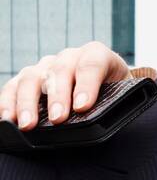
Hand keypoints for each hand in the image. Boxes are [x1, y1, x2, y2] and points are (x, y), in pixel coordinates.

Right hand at [0, 42, 131, 129]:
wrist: (108, 85)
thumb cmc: (115, 92)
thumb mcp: (122, 93)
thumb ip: (113, 102)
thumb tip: (98, 122)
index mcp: (97, 55)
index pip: (91, 64)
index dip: (86, 84)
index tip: (82, 107)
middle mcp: (69, 57)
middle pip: (59, 70)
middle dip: (58, 96)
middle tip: (58, 119)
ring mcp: (46, 66)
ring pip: (32, 77)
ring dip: (27, 102)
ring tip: (27, 124)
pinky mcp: (29, 78)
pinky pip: (13, 87)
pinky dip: (8, 102)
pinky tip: (6, 119)